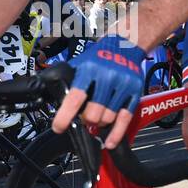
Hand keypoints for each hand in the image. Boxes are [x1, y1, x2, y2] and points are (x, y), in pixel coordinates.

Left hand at [53, 34, 145, 149]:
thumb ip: (69, 80)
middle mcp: (107, 77)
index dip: (65, 116)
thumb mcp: (81, 62)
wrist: (127, 44)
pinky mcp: (135, 92)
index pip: (75, 97)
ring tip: (96, 117)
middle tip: (83, 117)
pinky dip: (116, 133)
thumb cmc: (100, 55)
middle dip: (85, 120)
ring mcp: (123, 85)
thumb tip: (52, 98)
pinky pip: (125, 119)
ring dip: (99, 123)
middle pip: (93, 113)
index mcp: (89, 69)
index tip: (59, 127)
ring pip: (107, 118)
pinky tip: (109, 142)